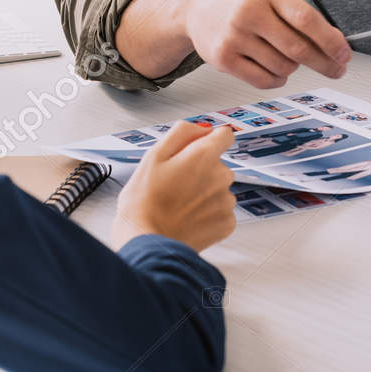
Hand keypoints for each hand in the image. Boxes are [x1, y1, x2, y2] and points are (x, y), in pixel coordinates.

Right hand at [110, 122, 237, 251]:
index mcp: (204, 156)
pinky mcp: (227, 224)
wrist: (146, 242)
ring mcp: (226, 201)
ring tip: (178, 204)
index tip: (196, 150)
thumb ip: (182, 133)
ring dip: (204, 193)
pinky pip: (221, 211)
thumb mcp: (153, 155)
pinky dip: (208, 213)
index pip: (224, 135)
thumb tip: (202, 129)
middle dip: (201, 170)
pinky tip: (188, 218)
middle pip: (218, 164)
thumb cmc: (144, 201)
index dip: (209, 140)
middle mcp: (221, 176)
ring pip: (219, 189)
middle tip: (174, 184)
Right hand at [179, 0, 350, 89]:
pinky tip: (275, 70)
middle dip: (323, 63)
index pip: (305, 19)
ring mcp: (234, 37)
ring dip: (293, 67)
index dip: (329, 40)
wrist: (197, 4)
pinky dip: (277, 79)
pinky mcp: (223, 59)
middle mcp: (249, 13)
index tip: (344, 54)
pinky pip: (263, 81)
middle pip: (297, 48)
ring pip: (282, 67)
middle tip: (336, 70)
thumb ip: (298, 15)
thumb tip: (333, 44)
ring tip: (286, 56)